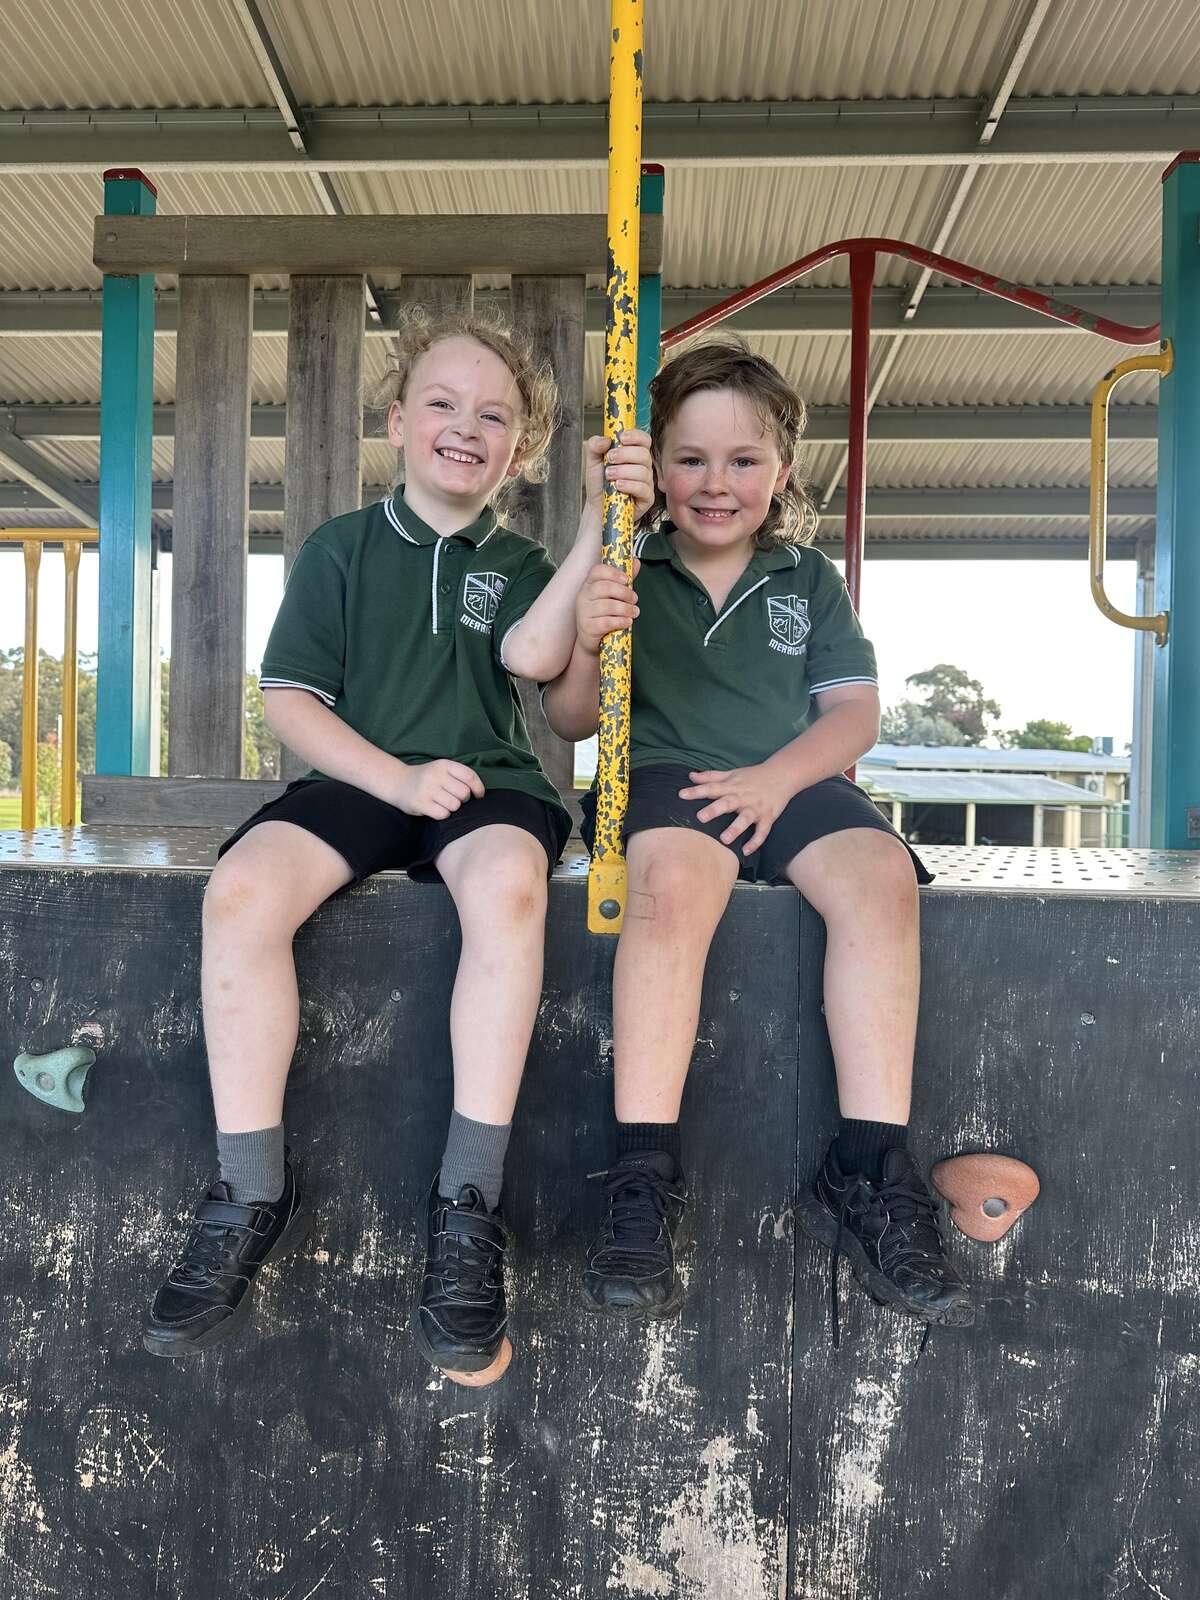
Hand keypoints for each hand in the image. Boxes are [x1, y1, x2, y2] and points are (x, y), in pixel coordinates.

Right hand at [391, 759, 484, 820]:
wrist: (397, 782)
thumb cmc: (426, 778)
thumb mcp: (441, 769)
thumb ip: (459, 776)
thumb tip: (480, 794)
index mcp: (444, 764)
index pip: (470, 777)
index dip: (478, 788)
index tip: (478, 796)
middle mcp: (435, 775)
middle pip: (464, 793)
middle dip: (463, 800)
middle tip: (454, 799)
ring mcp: (426, 789)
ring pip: (454, 805)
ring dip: (452, 808)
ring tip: (443, 803)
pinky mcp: (420, 803)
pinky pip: (443, 814)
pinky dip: (442, 814)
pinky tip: (436, 809)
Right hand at [576, 558, 639, 654]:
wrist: (593, 640)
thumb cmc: (604, 614)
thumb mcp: (613, 596)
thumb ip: (624, 580)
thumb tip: (635, 562)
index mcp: (589, 584)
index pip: (597, 571)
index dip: (613, 573)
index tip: (627, 579)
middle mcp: (583, 596)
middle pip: (603, 588)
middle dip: (624, 593)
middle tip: (635, 599)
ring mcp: (583, 612)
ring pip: (606, 606)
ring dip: (625, 608)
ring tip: (634, 612)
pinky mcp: (587, 627)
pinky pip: (605, 622)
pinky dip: (620, 621)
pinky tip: (627, 622)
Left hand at [583, 429, 653, 518]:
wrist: (596, 507)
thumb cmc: (598, 484)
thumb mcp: (592, 461)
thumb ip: (595, 446)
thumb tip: (605, 439)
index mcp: (633, 454)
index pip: (644, 440)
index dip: (636, 436)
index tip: (622, 438)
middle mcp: (643, 467)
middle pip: (644, 454)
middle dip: (625, 454)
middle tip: (610, 459)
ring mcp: (646, 483)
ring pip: (643, 471)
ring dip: (623, 471)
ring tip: (609, 475)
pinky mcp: (646, 498)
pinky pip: (643, 488)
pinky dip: (629, 485)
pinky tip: (618, 486)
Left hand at [678, 763, 792, 854]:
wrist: (782, 775)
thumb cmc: (753, 776)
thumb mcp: (732, 773)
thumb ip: (711, 776)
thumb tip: (690, 775)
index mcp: (732, 786)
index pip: (712, 787)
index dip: (696, 791)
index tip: (681, 795)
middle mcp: (743, 797)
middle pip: (727, 803)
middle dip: (714, 810)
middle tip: (700, 818)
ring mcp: (756, 808)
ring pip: (745, 819)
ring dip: (735, 829)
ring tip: (724, 840)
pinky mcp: (768, 817)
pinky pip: (762, 831)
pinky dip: (755, 842)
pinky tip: (746, 851)